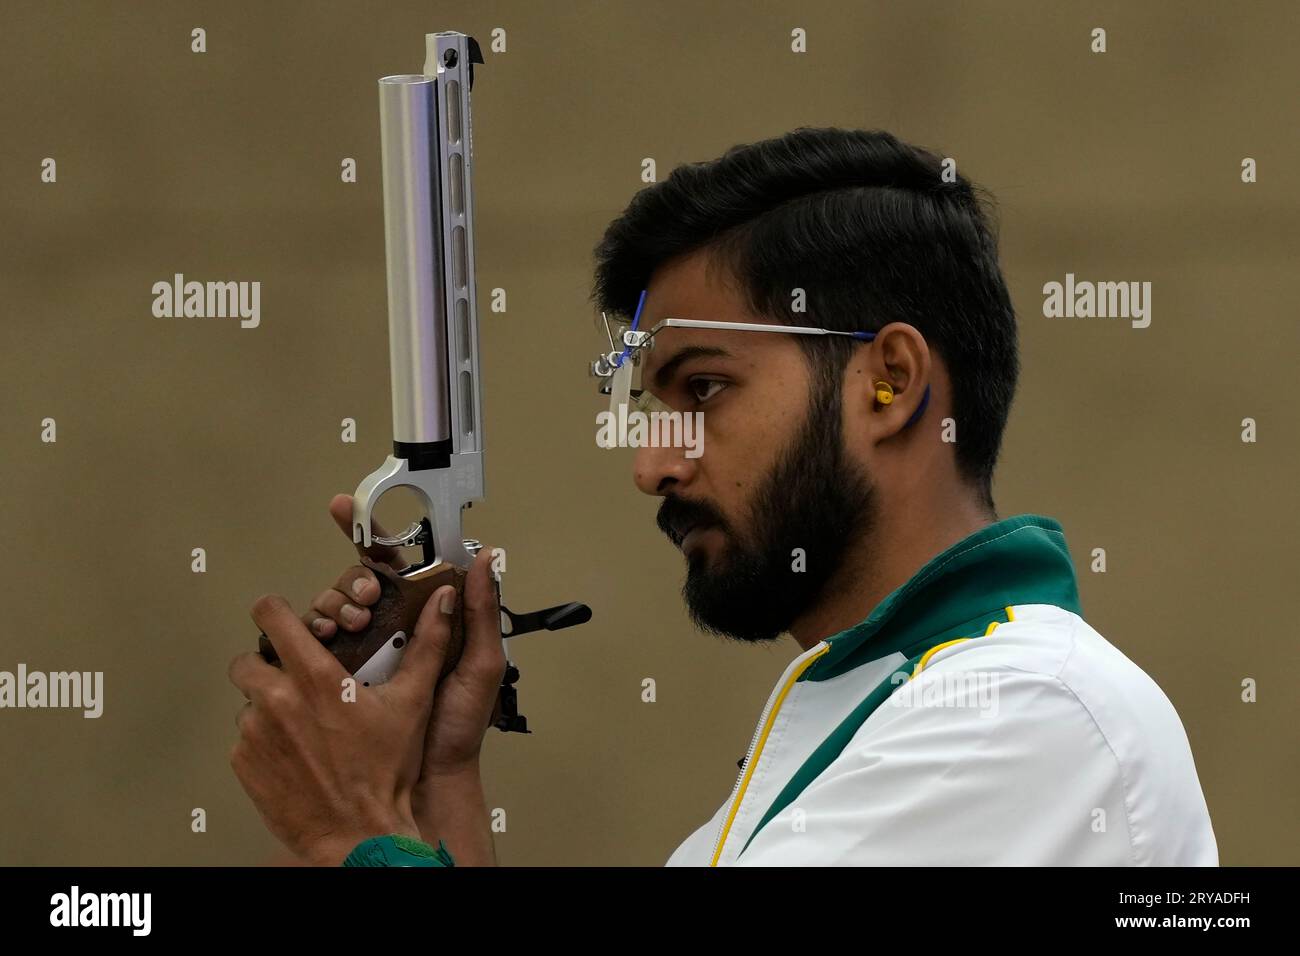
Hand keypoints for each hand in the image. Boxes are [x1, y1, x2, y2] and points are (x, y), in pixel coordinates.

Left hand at [228, 580, 459, 864]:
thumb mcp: (412, 702)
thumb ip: (427, 644)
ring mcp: (254, 734)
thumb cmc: (387, 772)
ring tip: (306, 726)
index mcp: (315, 677)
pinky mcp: (244, 764)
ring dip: (270, 707)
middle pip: (248, 660)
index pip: (270, 615)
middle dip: (268, 665)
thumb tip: (442, 602)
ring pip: (249, 703)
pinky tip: (298, 754)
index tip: (283, 618)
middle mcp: (277, 700)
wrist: (361, 834)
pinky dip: (266, 742)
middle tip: (297, 682)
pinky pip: (246, 739)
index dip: (275, 611)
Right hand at [316, 495, 506, 777]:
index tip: (341, 508)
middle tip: (363, 600)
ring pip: (330, 612)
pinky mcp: (332, 681)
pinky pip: (310, 649)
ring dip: (331, 608)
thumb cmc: (458, 727)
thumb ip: (482, 612)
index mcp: (424, 619)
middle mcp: (388, 630)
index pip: (393, 566)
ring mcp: (357, 655)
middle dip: (350, 582)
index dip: (366, 533)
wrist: (426, 783)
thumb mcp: (480, 666)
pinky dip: (308, 637)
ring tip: (345, 626)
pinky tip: (318, 643)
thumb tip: (487, 558)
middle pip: (354, 584)